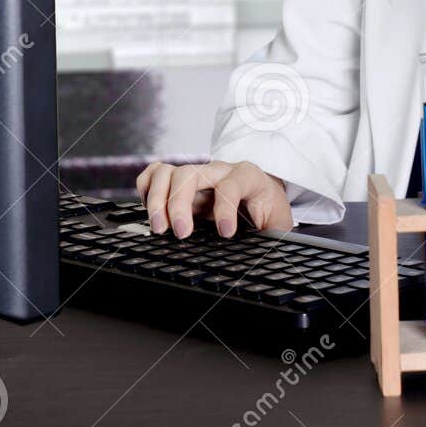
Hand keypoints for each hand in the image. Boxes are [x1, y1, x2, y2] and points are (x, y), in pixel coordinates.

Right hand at [135, 159, 292, 237]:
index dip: (225, 209)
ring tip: (159, 227)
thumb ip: (271, 234)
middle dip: (179, 204)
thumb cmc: (269, 210)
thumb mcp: (278, 223)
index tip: (225, 234)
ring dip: (158, 199)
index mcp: (247, 177)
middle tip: (180, 233)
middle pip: (190, 174)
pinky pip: (156, 173)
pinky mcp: (181, 180)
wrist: (264, 194)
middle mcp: (219, 170)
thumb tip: (264, 256)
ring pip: (168, 172)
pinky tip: (150, 210)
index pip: (231, 184)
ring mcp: (198, 173)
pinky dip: (147, 189)